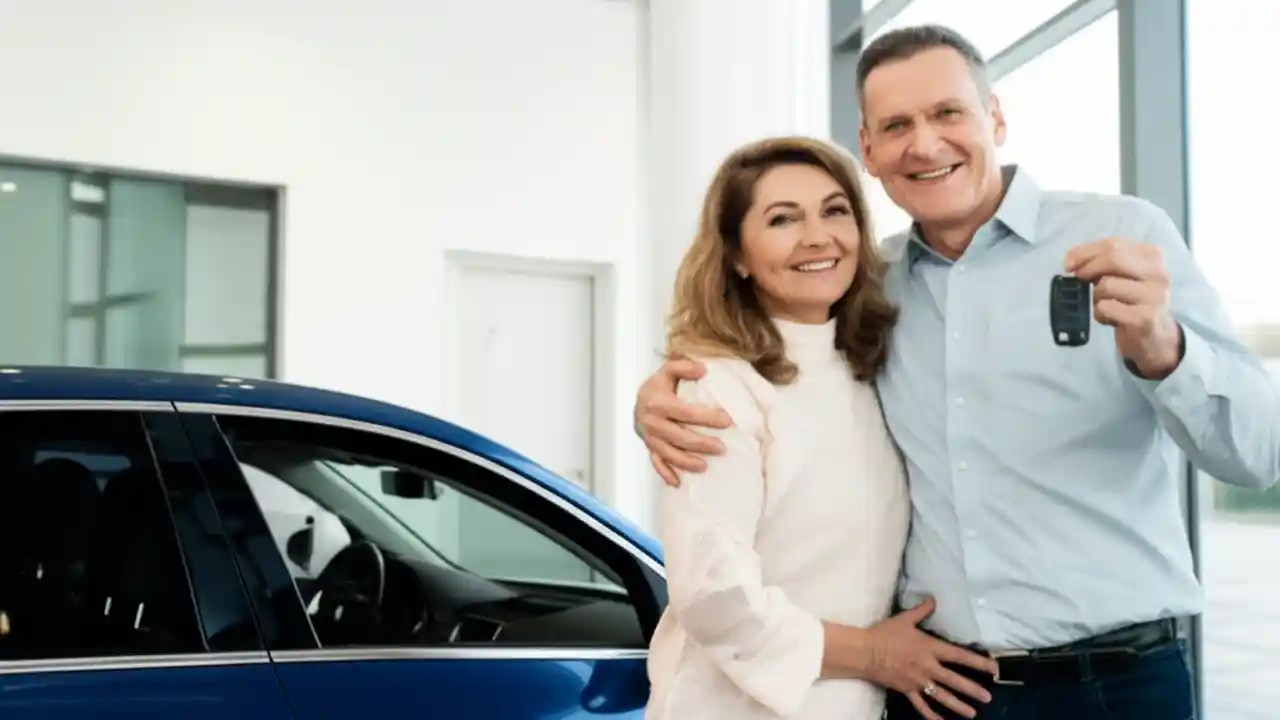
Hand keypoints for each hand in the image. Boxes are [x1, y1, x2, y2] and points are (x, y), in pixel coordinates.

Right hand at [633, 358, 731, 485]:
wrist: (637, 401)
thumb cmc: (658, 387)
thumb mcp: (667, 371)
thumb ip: (682, 366)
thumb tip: (702, 369)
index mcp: (657, 402)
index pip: (685, 412)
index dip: (706, 417)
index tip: (726, 421)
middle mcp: (652, 422)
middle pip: (678, 437)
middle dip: (700, 444)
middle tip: (721, 448)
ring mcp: (649, 437)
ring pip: (667, 453)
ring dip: (686, 462)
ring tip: (704, 466)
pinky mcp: (649, 447)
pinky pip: (656, 463)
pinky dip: (666, 473)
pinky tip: (678, 483)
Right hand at [826, 598, 996, 719]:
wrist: (864, 651)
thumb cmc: (885, 634)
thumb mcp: (904, 619)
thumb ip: (922, 611)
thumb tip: (934, 600)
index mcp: (930, 648)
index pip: (959, 656)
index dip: (977, 662)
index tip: (993, 668)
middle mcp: (927, 667)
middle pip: (954, 680)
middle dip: (972, 689)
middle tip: (987, 697)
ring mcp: (918, 681)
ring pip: (941, 696)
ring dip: (958, 705)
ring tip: (973, 713)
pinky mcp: (907, 690)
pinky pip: (921, 705)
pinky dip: (931, 715)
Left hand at [1065, 237, 1182, 378]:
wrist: (1154, 334)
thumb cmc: (1132, 300)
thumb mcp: (1121, 274)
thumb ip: (1099, 260)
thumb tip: (1071, 260)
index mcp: (1152, 255)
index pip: (1114, 244)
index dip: (1085, 252)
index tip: (1069, 264)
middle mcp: (1158, 273)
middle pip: (1113, 259)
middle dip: (1089, 269)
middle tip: (1079, 279)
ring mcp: (1154, 295)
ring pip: (1107, 285)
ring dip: (1095, 296)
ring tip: (1104, 303)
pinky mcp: (1144, 317)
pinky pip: (1106, 308)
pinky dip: (1100, 313)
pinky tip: (1110, 317)